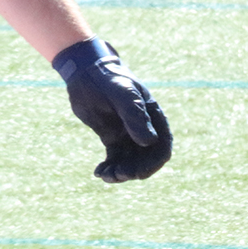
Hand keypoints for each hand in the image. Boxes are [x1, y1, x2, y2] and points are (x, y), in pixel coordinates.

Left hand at [53, 37, 172, 182]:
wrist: (86, 72)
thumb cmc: (107, 78)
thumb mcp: (121, 94)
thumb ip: (134, 116)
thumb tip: (149, 142)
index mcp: (153, 118)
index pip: (161, 148)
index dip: (152, 164)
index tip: (137, 172)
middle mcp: (144, 128)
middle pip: (146, 159)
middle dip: (135, 170)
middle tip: (118, 174)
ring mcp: (128, 134)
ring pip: (130, 162)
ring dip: (121, 173)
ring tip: (106, 176)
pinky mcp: (112, 137)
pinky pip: (115, 159)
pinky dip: (109, 168)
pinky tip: (99, 172)